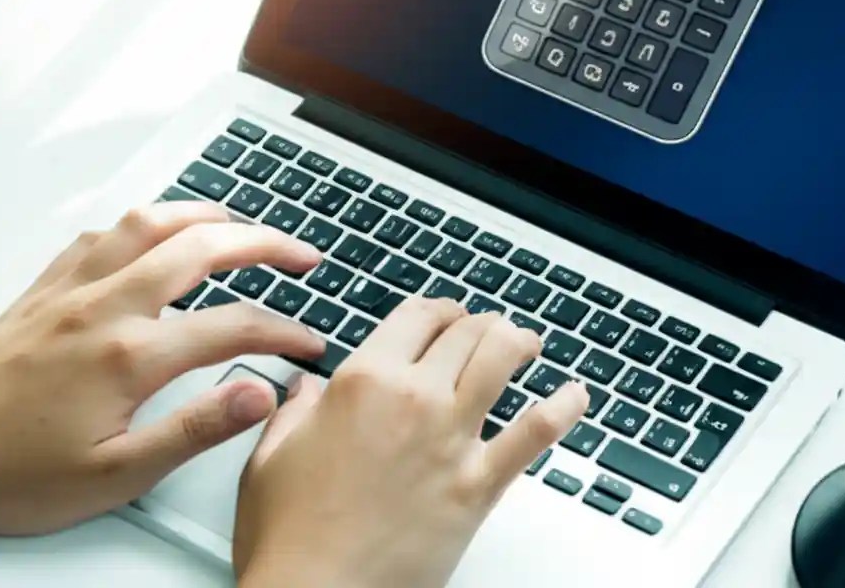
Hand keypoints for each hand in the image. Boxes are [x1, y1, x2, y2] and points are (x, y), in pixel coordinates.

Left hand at [0, 201, 324, 535]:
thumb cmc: (12, 478)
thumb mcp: (116, 476)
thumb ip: (194, 429)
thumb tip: (258, 396)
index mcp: (128, 356)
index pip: (232, 326)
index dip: (283, 330)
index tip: (308, 342)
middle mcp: (100, 308)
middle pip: (199, 248)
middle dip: (263, 243)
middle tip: (300, 254)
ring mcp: (67, 293)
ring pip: (146, 223)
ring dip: (201, 214)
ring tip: (237, 224)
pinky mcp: (39, 293)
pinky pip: (97, 237)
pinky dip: (138, 225)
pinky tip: (148, 237)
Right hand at [234, 299, 589, 587]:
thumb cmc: (290, 537)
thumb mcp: (270, 458)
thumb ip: (292, 413)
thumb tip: (304, 390)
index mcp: (361, 382)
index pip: (416, 314)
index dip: (438, 307)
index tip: (444, 313)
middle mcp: (413, 399)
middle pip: (465, 330)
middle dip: (478, 322)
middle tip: (484, 328)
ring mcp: (451, 440)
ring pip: (502, 360)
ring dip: (518, 342)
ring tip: (526, 344)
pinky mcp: (478, 486)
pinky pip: (535, 434)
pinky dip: (563, 407)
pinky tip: (575, 395)